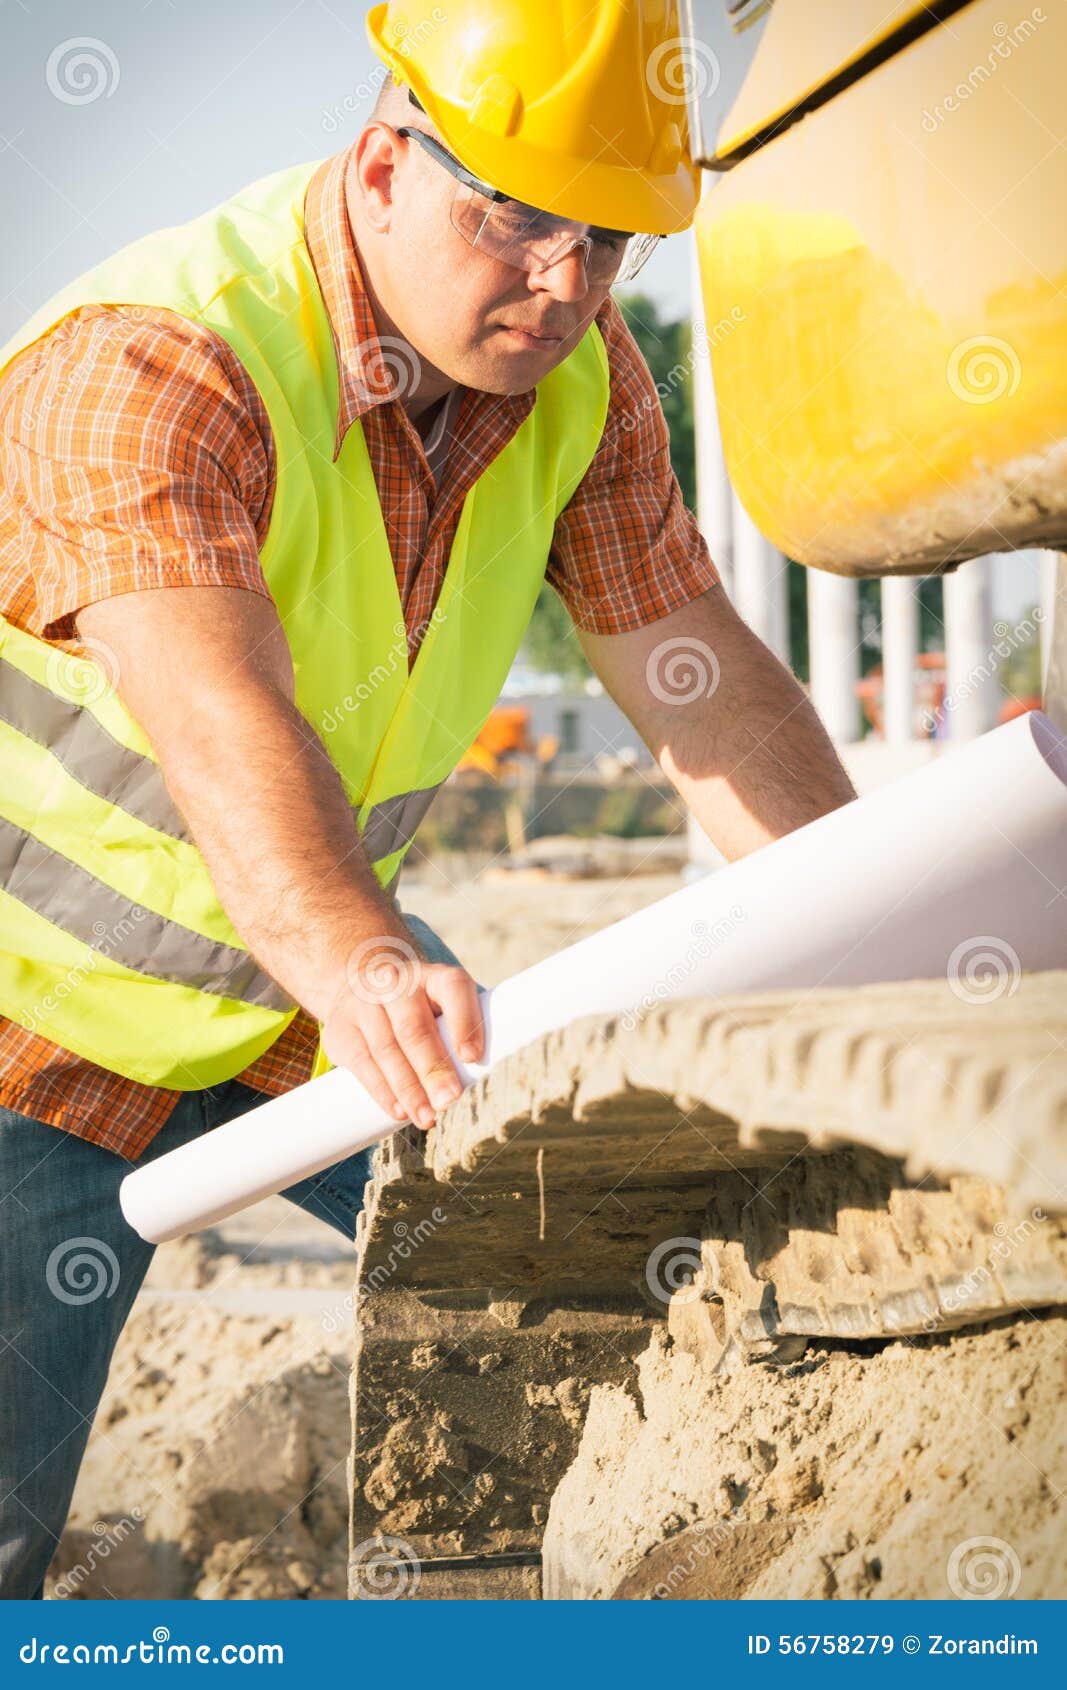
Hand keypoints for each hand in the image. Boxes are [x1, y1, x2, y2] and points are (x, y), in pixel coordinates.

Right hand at [319, 930, 484, 1129]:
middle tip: (449, 1099)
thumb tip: (473, 1075)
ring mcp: (363, 1003)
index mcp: (431, 976)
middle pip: (414, 1028)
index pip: (452, 988)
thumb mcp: (439, 1004)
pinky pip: (362, 1062)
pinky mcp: (340, 1029)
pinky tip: (398, 1110)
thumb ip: (457, 1032)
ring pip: (386, 1049)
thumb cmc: (415, 1006)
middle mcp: (395, 983)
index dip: (464, 1022)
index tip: (472, 1057)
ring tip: (426, 1117)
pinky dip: (381, 1090)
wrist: (358, 984)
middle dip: (433, 1068)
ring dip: (408, 1088)